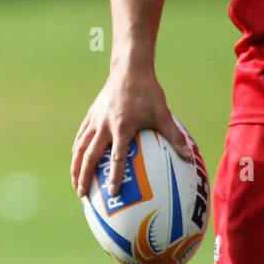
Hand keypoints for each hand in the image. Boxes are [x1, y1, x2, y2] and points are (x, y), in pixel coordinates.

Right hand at [71, 67, 193, 197]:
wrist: (128, 69)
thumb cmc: (148, 92)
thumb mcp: (163, 114)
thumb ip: (175, 136)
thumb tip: (189, 157)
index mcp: (122, 128)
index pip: (116, 158)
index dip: (113, 177)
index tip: (111, 194)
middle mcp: (104, 126)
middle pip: (88, 156)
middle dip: (83, 176)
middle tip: (81, 194)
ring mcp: (95, 120)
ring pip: (80, 147)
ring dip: (75, 165)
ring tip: (74, 180)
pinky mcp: (91, 114)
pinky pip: (81, 135)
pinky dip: (77, 149)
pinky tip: (76, 158)